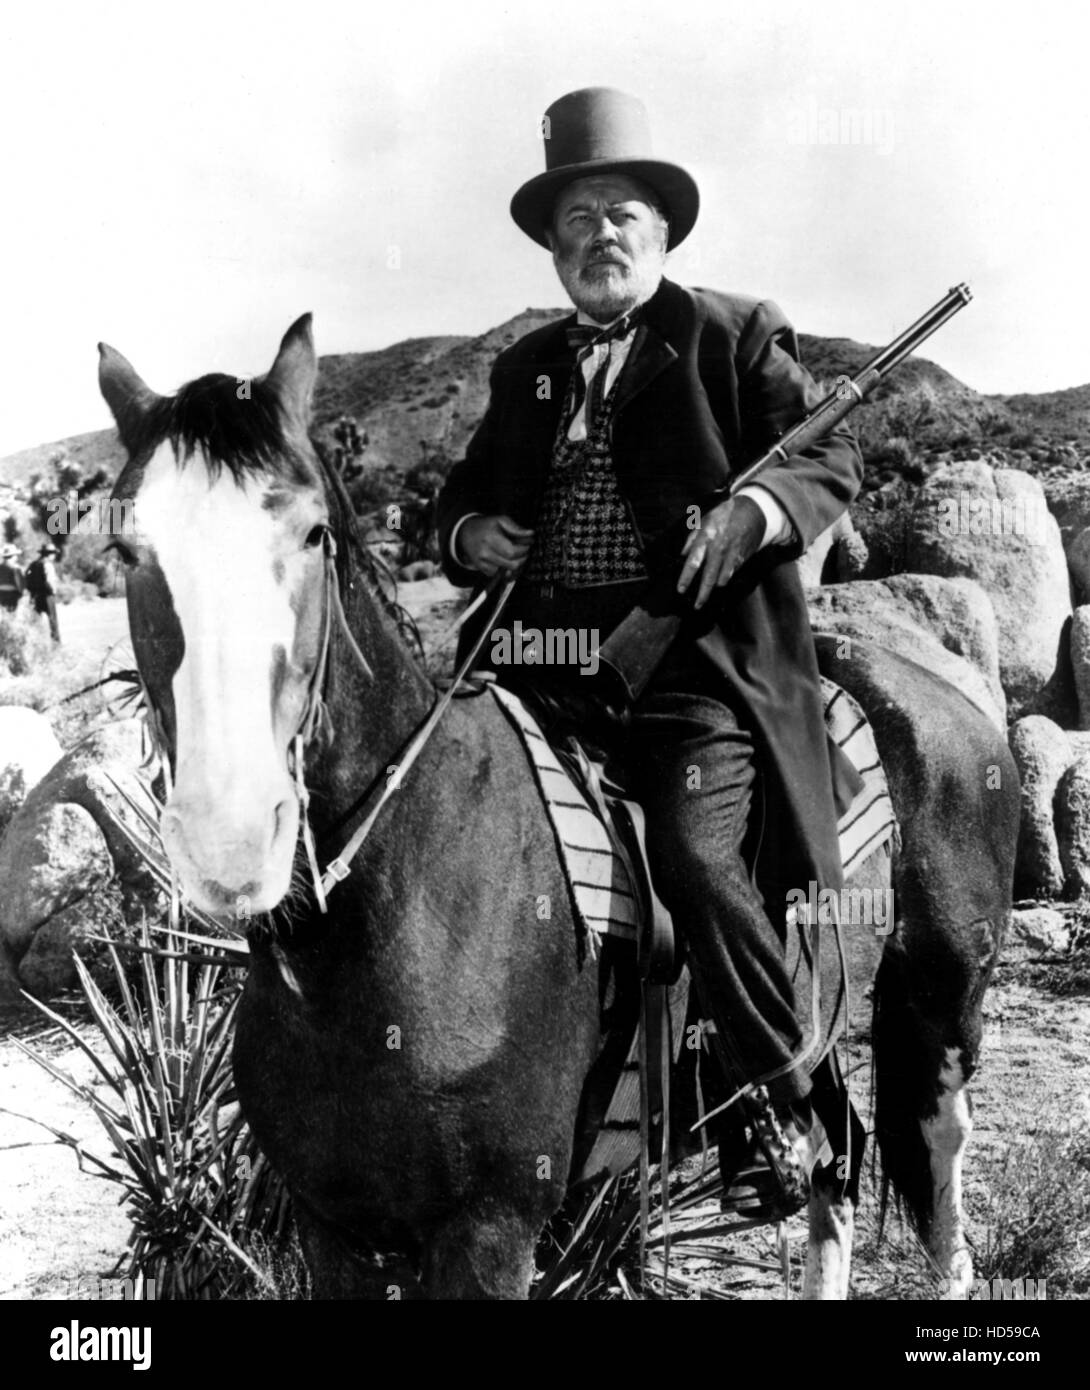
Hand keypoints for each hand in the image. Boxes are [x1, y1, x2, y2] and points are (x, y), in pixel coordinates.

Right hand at [458, 515, 534, 577]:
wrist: (466, 533)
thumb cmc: (485, 526)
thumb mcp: (500, 520)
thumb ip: (515, 527)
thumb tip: (530, 534)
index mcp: (490, 539)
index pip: (513, 552)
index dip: (524, 549)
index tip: (528, 544)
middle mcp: (485, 553)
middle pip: (512, 564)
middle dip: (523, 558)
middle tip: (524, 550)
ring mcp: (483, 564)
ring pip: (508, 573)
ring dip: (517, 565)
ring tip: (517, 555)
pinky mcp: (483, 570)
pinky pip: (501, 576)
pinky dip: (508, 570)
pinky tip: (509, 561)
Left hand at [677, 494, 764, 609]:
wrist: (752, 511)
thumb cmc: (724, 515)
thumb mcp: (704, 520)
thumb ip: (691, 538)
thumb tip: (682, 555)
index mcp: (706, 538)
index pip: (693, 562)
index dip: (686, 578)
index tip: (680, 590)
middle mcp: (718, 549)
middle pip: (709, 577)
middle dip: (702, 594)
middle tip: (696, 606)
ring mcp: (732, 555)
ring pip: (722, 579)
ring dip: (714, 588)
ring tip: (706, 596)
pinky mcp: (742, 559)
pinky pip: (731, 574)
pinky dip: (725, 580)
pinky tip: (720, 583)